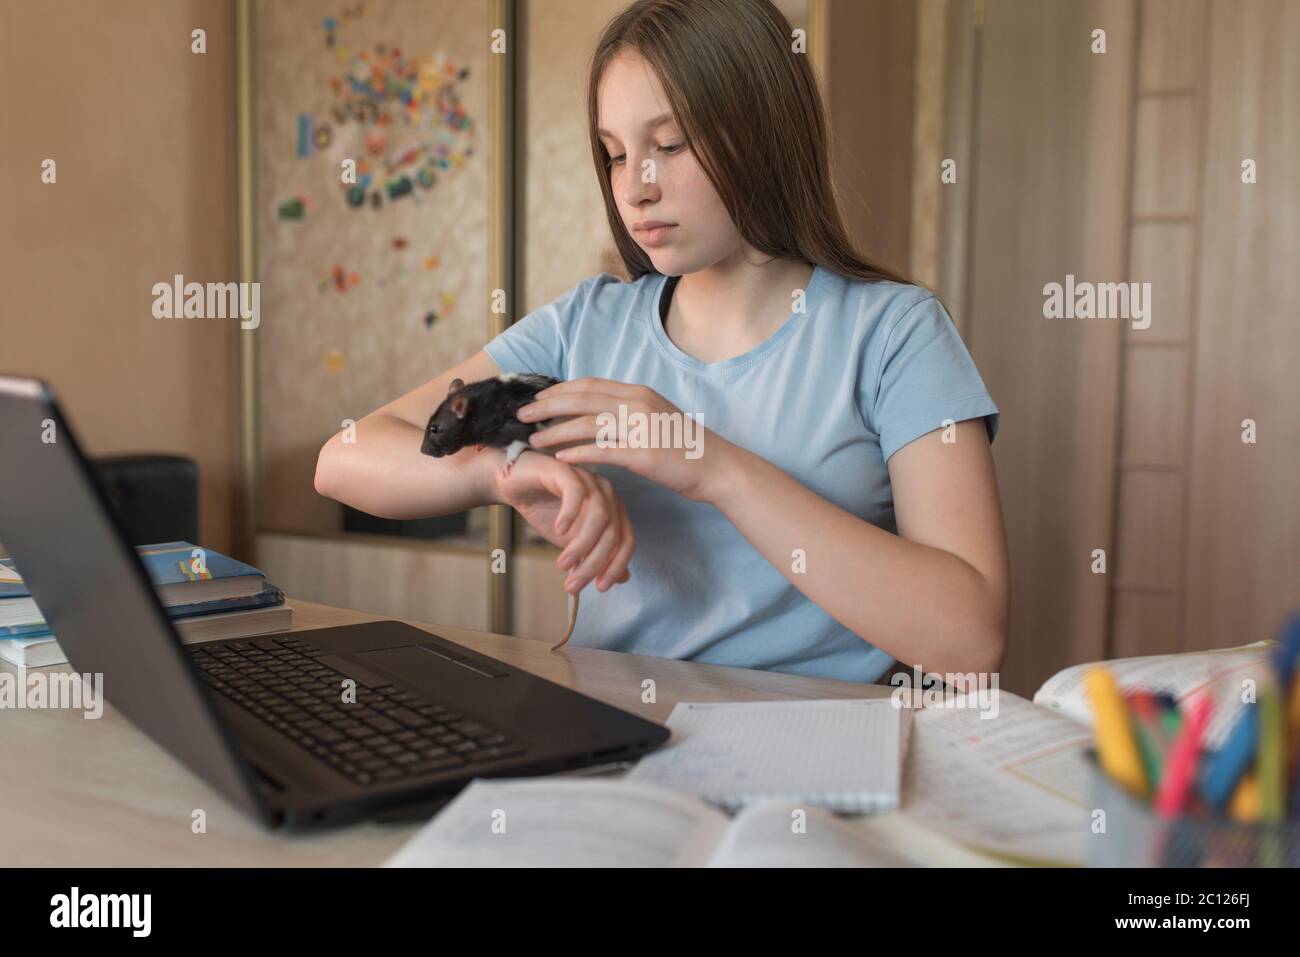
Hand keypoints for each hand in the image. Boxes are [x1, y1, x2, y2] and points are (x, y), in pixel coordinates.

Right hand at [492, 448, 634, 593]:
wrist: (516, 486)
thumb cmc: (547, 511)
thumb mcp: (574, 541)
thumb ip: (597, 555)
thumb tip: (624, 578)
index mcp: (614, 510)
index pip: (626, 540)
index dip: (615, 566)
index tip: (599, 587)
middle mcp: (607, 493)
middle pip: (613, 532)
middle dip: (594, 563)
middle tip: (573, 584)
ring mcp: (589, 479)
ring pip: (599, 515)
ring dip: (581, 545)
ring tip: (563, 563)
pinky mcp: (567, 470)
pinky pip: (576, 492)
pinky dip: (570, 514)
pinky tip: (559, 530)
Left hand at [518, 377, 735, 503]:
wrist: (717, 466)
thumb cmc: (684, 446)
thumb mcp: (655, 417)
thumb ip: (627, 412)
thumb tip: (597, 414)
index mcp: (639, 393)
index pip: (590, 385)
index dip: (560, 390)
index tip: (537, 398)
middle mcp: (638, 404)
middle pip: (582, 400)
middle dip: (548, 406)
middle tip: (522, 415)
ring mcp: (642, 428)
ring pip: (588, 425)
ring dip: (556, 432)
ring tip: (534, 440)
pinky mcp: (644, 454)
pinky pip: (604, 451)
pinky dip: (579, 454)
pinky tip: (560, 460)